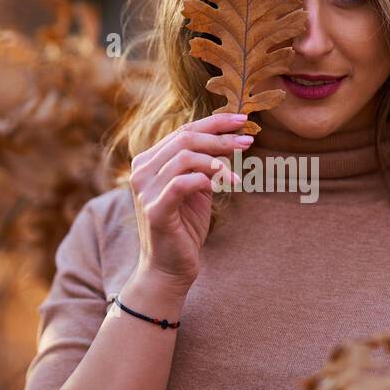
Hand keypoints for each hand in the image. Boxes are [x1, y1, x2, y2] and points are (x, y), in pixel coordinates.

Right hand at [127, 111, 253, 291]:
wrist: (170, 268)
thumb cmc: (184, 227)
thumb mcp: (198, 189)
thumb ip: (207, 164)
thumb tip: (231, 138)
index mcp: (149, 161)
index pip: (183, 131)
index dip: (214, 122)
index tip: (243, 121)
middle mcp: (141, 171)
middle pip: (185, 139)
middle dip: (220, 137)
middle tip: (247, 141)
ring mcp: (145, 190)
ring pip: (185, 157)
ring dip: (218, 160)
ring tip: (238, 174)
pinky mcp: (155, 210)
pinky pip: (183, 183)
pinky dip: (208, 179)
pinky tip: (227, 184)